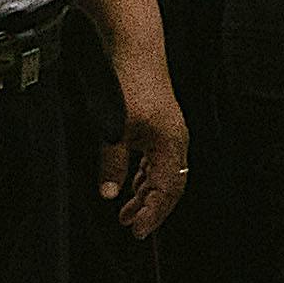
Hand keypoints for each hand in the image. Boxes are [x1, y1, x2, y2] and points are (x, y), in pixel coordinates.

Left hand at [99, 64, 191, 235]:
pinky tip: (130, 182)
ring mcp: (168, 132)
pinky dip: (144, 176)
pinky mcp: (158, 125)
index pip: (167, 189)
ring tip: (127, 209)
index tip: (139, 231)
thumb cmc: (131, 84)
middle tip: (132, 226)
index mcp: (171, 144)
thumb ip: (112, 164)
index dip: (154, 213)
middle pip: (169, 185)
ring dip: (145, 193)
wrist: (135, 51)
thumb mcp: (114, 130)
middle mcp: (174, 140)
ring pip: (162, 173)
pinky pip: (156, 160)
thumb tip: (109, 192)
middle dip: (151, 208)